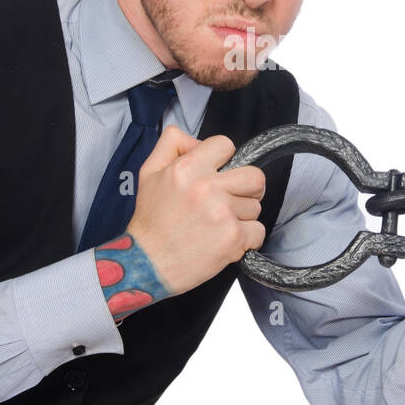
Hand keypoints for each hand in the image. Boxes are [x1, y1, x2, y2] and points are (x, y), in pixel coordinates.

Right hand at [124, 126, 266, 296]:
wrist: (146, 264)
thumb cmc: (149, 222)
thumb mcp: (149, 172)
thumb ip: (172, 145)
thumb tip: (197, 140)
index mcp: (188, 167)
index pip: (226, 145)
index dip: (224, 159)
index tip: (218, 173)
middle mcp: (207, 187)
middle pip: (254, 176)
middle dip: (247, 187)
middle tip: (233, 198)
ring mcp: (223, 213)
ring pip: (255, 206)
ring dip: (242, 216)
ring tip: (219, 224)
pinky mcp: (233, 238)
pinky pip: (258, 231)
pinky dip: (247, 239)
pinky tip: (227, 239)